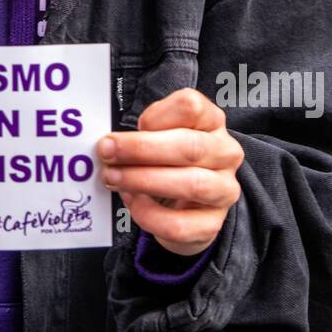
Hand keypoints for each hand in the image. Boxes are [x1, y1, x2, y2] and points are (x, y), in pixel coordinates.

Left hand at [97, 88, 242, 255]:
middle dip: (141, 149)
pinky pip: (180, 224)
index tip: (132, 124)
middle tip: (107, 152)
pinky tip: (133, 203)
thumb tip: (111, 143)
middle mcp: (225, 153)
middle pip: (190, 147)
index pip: (191, 107)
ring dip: (143, 181)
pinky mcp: (212, 223)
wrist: (187, 204)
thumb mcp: (160, 135)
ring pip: (191, 184)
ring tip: (114, 178)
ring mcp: (223, 189)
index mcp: (211, 121)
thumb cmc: (168, 159)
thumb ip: (143, 131)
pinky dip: (150, 215)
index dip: (156, 115)